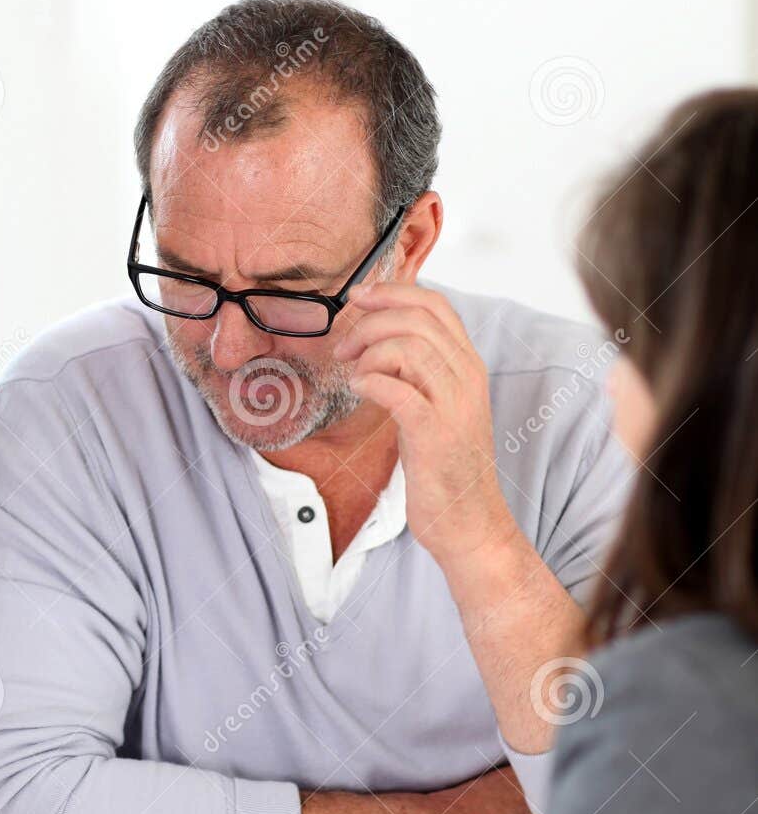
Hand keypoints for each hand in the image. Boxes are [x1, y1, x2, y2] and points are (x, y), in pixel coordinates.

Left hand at [338, 280, 515, 568]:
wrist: (468, 521)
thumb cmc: (443, 466)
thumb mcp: (436, 406)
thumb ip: (418, 372)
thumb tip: (380, 340)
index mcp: (468, 366)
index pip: (436, 305)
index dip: (393, 292)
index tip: (358, 298)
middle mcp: (467, 378)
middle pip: (418, 319)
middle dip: (371, 322)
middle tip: (345, 346)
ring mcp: (454, 406)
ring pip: (409, 348)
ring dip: (368, 353)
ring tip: (351, 373)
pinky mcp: (435, 435)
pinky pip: (400, 390)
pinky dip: (371, 381)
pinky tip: (358, 389)